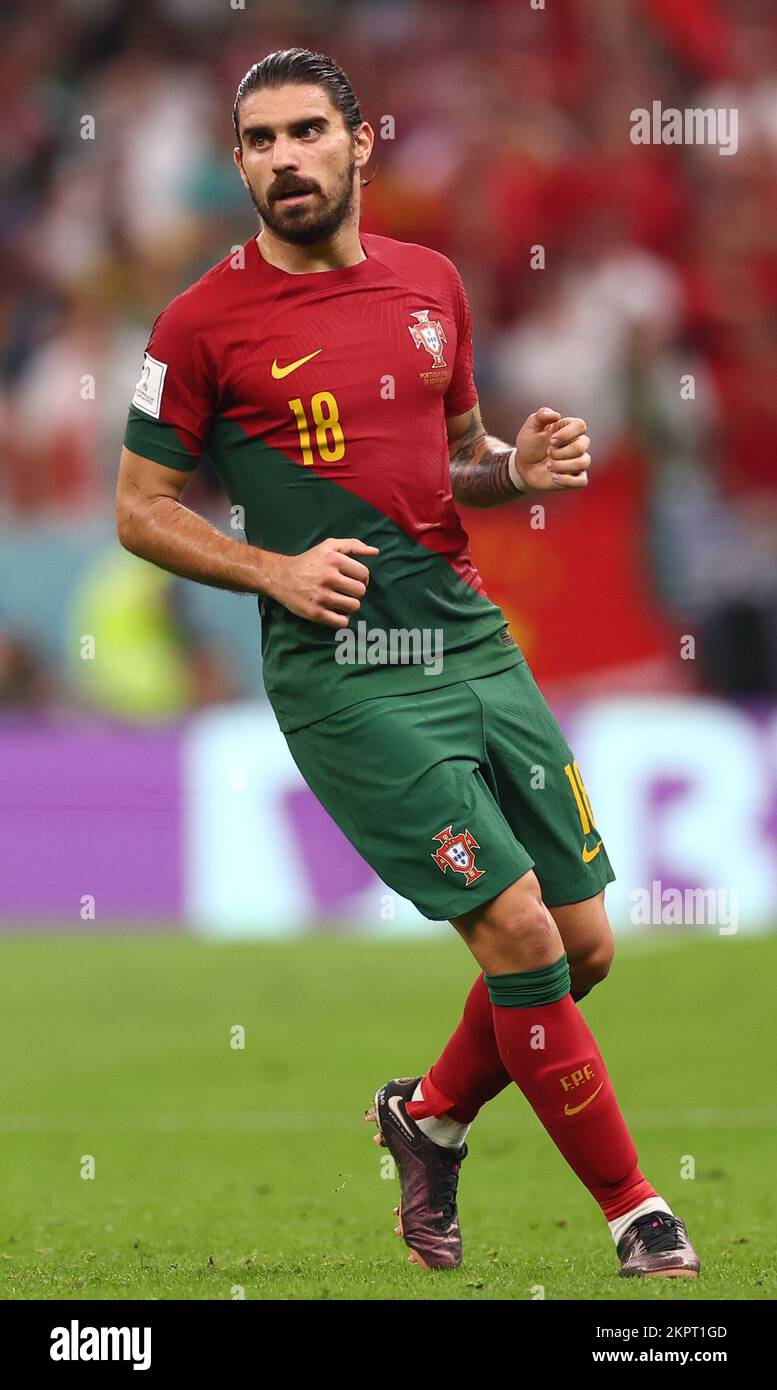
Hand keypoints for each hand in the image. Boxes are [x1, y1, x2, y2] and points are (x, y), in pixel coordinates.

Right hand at [263, 537, 378, 628]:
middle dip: (355, 592)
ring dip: (349, 605)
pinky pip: (342, 622)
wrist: (281, 577)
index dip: (362, 578)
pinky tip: (335, 612)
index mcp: (334, 559)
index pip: (364, 574)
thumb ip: (353, 545)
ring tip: (339, 600)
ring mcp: (321, 596)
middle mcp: (328, 577)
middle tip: (345, 590)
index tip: (352, 580)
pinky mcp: (315, 613)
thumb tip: (375, 552)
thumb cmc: (309, 561)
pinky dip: (342, 619)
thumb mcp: (329, 546)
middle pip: (361, 591)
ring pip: (354, 606)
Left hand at [513, 407, 590, 492]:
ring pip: (583, 463)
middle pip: (582, 445)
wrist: (523, 465)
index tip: (551, 440)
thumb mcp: (530, 427)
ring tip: (548, 466)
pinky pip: (582, 482)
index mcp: (569, 429)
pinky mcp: (574, 478)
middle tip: (547, 453)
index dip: (567, 433)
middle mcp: (577, 444)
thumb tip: (556, 415)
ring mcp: (578, 461)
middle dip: (561, 452)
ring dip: (562, 465)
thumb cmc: (529, 444)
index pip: (581, 425)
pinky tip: (554, 477)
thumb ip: (541, 415)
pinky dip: (568, 480)